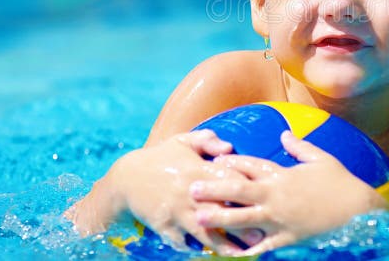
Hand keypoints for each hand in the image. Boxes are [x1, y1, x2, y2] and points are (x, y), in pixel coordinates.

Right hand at [68, 129, 247, 255]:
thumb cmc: (160, 157)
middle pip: (220, 210)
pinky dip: (195, 249)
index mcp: (197, 169)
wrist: (125, 179)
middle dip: (240, 224)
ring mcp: (176, 211)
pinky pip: (182, 242)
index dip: (247, 190)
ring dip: (222, 244)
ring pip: (203, 231)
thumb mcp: (182, 141)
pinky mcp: (164, 226)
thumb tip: (229, 147)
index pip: (228, 180)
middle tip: (260, 236)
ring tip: (241, 254)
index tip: (264, 200)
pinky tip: (211, 257)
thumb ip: (207, 139)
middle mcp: (188, 192)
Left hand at [189, 130, 387, 255]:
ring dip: (220, 218)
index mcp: (284, 175)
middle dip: (214, 188)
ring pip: (244, 218)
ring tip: (199, 218)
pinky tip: (229, 254)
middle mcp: (277, 195)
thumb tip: (284, 134)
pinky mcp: (288, 239)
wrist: (360, 212)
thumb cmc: (342, 183)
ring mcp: (281, 219)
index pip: (252, 165)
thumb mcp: (323, 159)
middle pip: (239, 190)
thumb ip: (300, 146)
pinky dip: (246, 251)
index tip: (211, 160)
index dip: (230, 162)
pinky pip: (262, 246)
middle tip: (191, 188)